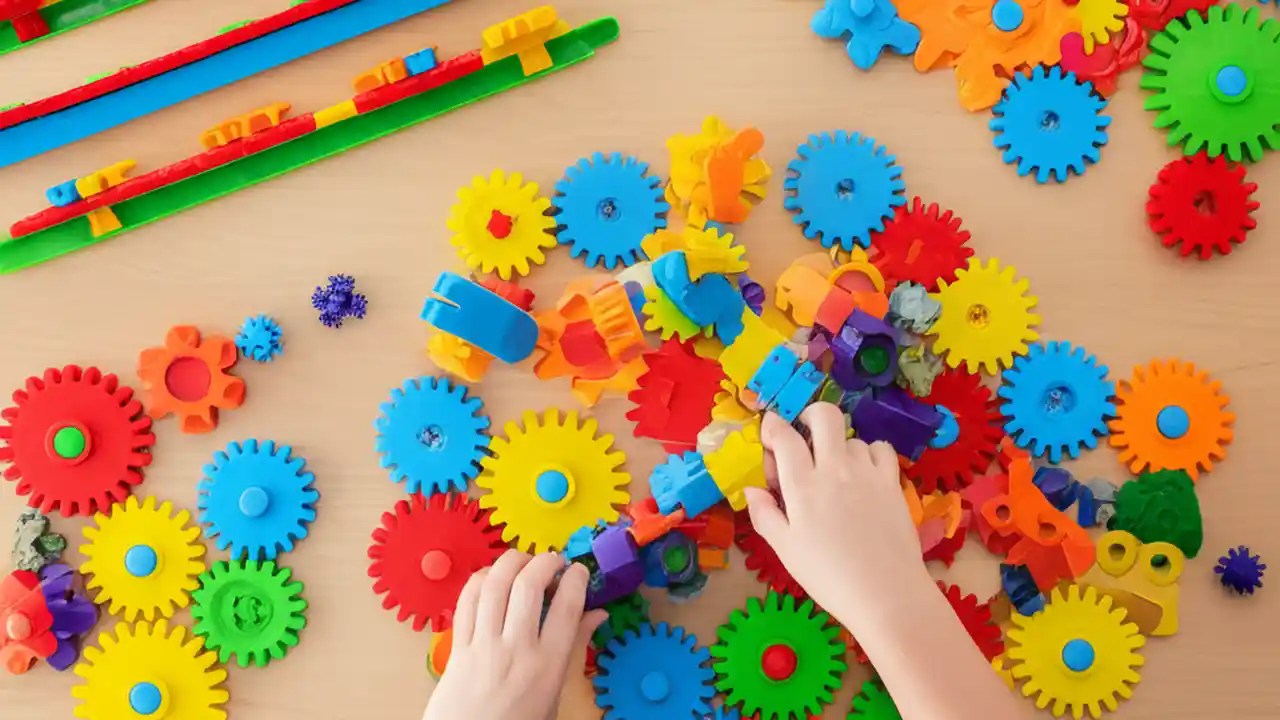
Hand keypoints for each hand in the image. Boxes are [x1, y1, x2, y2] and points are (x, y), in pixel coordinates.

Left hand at [424, 551, 606, 719]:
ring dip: (511, 561)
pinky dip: (480, 578)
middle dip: (544, 561)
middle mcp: (515, 649)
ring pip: (493, 585)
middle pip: (528, 586)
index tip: (579, 570)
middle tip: (553, 560)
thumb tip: (599, 614)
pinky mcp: (457, 646)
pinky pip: (466, 600)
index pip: (567, 607)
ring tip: (524, 561)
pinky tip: (492, 576)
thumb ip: (574, 648)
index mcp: (547, 666)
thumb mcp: (555, 694)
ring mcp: (482, 645)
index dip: (576, 578)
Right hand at [743, 404, 929, 630]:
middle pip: (823, 416)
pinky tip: (865, 474)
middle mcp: (835, 469)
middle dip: (809, 416)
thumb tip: (752, 489)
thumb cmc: (828, 577)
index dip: (772, 427)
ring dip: (838, 447)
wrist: (886, 594)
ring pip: (851, 437)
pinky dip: (870, 454)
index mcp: (803, 486)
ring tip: (835, 472)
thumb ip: (765, 515)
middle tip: (804, 435)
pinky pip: (880, 449)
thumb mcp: (786, 550)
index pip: (784, 437)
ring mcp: (868, 473)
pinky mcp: (893, 482)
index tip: (769, 434)